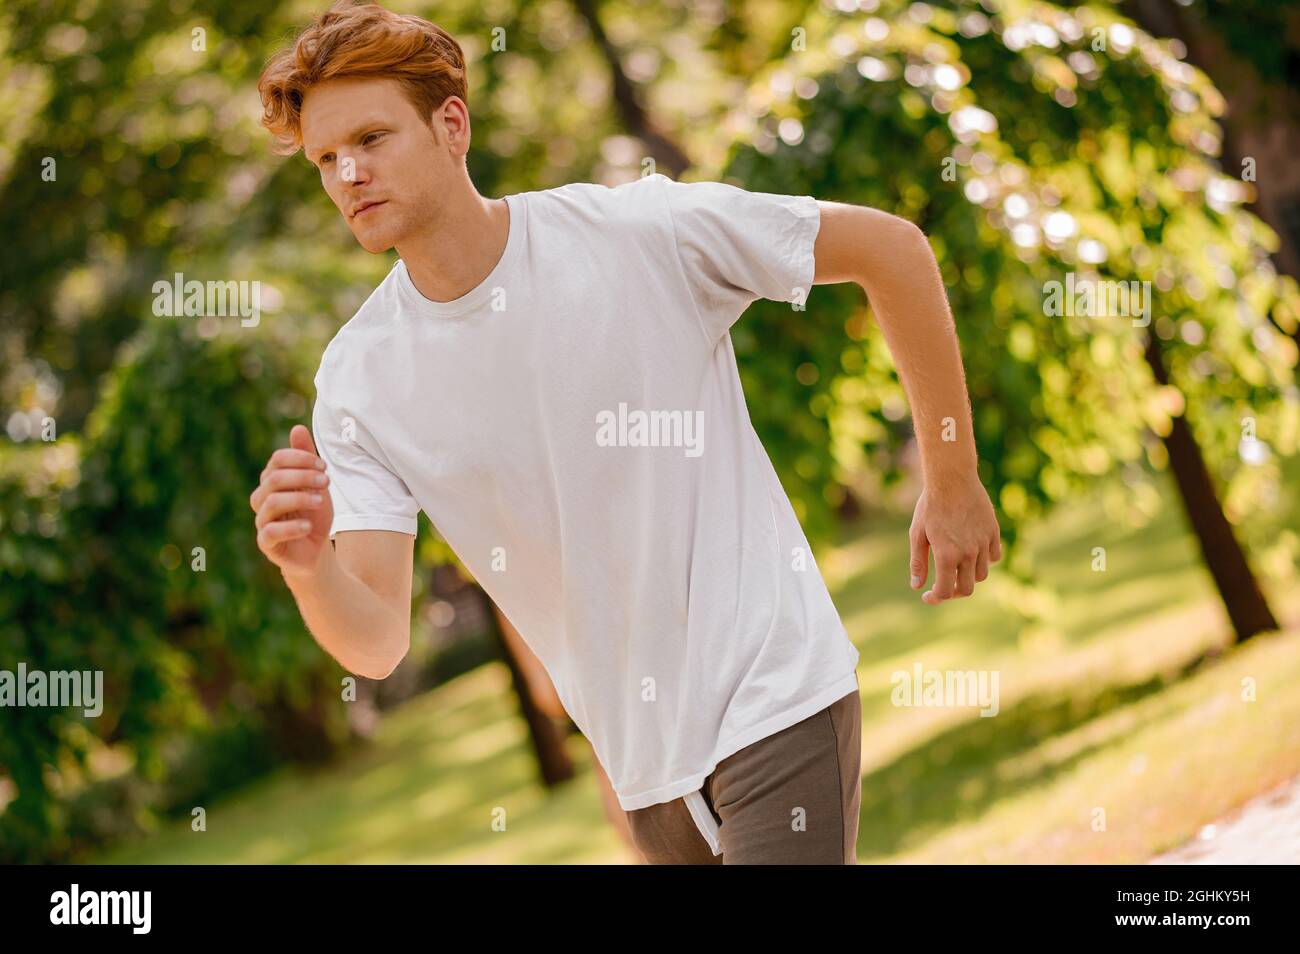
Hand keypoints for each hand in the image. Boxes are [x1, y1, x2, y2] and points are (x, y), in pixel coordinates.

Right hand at [250, 424, 332, 576]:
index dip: (300, 459)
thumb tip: (297, 427)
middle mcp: (262, 499)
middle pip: (274, 478)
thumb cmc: (313, 513)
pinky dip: (291, 527)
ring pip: (272, 502)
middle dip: (303, 477)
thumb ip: (306, 458)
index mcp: (272, 481)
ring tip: (321, 502)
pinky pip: (270, 532)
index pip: (277, 460)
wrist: (315, 550)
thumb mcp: (315, 484)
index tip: (324, 466)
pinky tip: (308, 526)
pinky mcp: (266, 543)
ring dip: (300, 498)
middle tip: (326, 482)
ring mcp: (262, 521)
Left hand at [908, 473, 1001, 604]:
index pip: (946, 592)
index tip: (928, 595)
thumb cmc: (930, 505)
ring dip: (968, 576)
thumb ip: (918, 562)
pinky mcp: (993, 532)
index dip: (936, 598)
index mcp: (947, 555)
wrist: (952, 478)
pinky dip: (984, 560)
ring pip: (981, 574)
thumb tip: (917, 586)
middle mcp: (968, 553)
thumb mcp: (918, 534)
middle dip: (953, 592)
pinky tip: (971, 552)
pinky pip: (993, 556)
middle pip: (967, 589)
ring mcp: (983, 543)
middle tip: (943, 585)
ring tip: (956, 566)